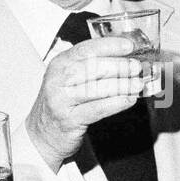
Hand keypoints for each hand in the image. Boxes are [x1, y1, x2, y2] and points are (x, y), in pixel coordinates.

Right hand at [26, 37, 146, 170]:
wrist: (42, 134)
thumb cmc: (61, 104)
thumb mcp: (69, 79)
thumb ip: (91, 67)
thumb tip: (125, 58)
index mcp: (59, 64)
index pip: (86, 49)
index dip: (110, 46)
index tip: (129, 46)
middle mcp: (57, 80)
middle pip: (92, 67)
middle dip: (119, 66)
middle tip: (136, 67)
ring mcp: (61, 100)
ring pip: (96, 88)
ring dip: (122, 85)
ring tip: (137, 84)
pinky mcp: (69, 120)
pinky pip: (97, 109)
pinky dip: (116, 103)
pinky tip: (128, 100)